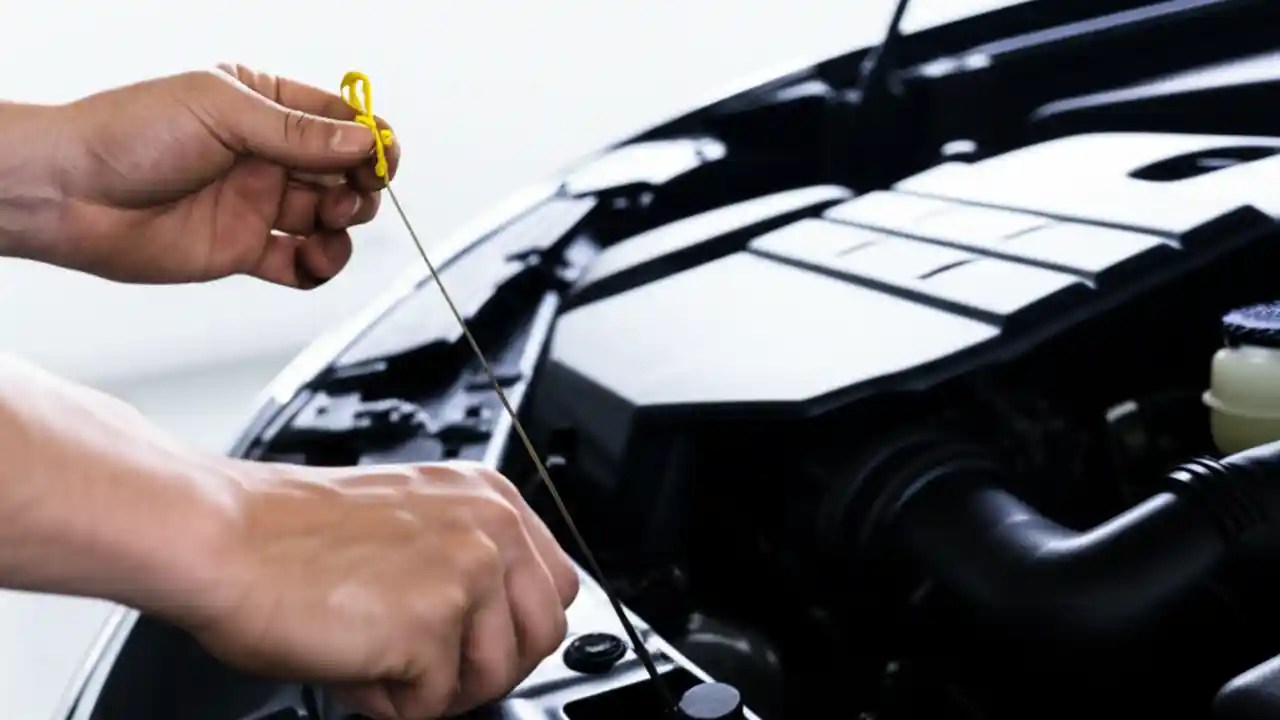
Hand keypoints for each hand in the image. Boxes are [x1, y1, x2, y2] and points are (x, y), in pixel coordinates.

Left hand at [0, 63, 397, 287]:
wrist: (68, 195)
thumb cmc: (130, 134)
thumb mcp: (222, 114)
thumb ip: (298, 133)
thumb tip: (365, 141)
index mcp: (263, 105)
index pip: (339, 120)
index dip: (371, 139)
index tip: (385, 157)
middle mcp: (266, 155)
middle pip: (344, 172)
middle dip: (360, 186)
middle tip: (349, 194)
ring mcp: (257, 204)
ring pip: (330, 221)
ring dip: (344, 227)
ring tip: (326, 227)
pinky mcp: (244, 250)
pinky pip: (300, 264)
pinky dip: (318, 267)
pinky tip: (311, 261)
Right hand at [0, 354, 577, 719]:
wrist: (224, 538)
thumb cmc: (292, 534)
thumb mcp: (412, 524)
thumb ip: (467, 559)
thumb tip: (497, 628)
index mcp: (489, 498)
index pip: (555, 587)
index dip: (514, 631)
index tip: (475, 645)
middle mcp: (490, 527)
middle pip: (542, 636)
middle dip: (488, 668)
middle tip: (429, 668)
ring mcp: (467, 573)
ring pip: (493, 677)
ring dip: (434, 687)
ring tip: (375, 653)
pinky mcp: (432, 623)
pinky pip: (435, 704)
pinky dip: (389, 701)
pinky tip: (353, 661)